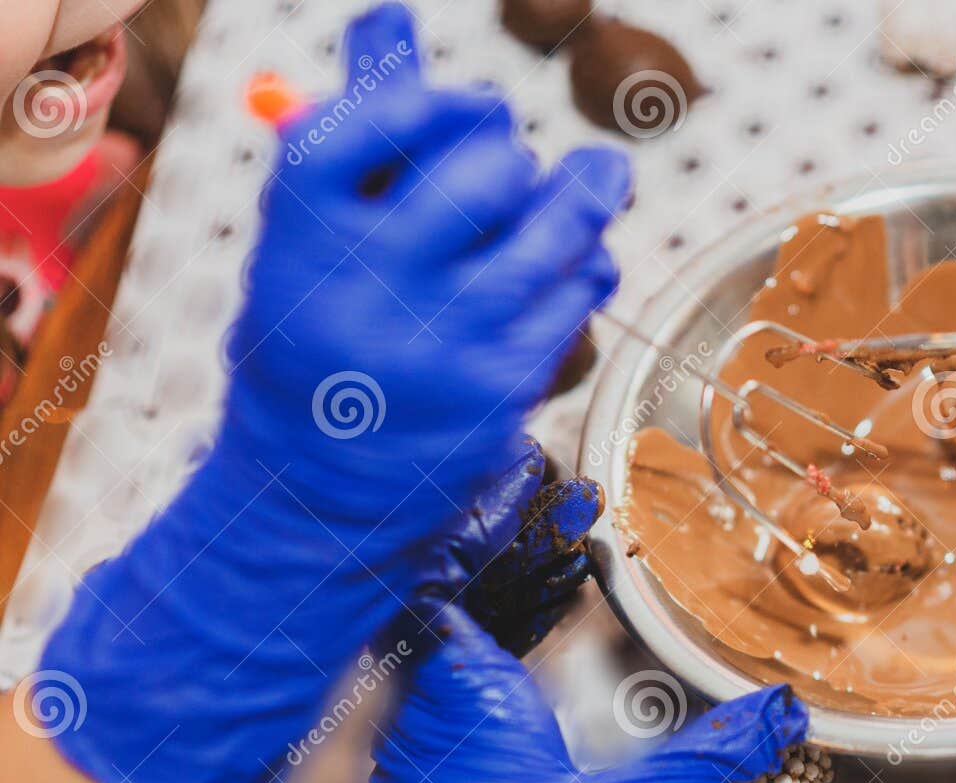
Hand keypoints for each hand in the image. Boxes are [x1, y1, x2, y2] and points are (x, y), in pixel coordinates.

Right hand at [37, 3, 627, 782]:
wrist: (319, 496)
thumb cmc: (318, 346)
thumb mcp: (312, 244)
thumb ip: (360, 135)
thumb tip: (393, 18)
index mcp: (299, 234)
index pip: (369, 123)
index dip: (432, 104)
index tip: (463, 112)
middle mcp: (369, 284)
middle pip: (485, 170)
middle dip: (512, 157)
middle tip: (516, 164)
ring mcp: (441, 341)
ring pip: (551, 231)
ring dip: (581, 199)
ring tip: (592, 184)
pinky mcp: (501, 390)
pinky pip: (573, 298)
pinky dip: (586, 271)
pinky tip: (578, 266)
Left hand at [301, 462, 806, 782]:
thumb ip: (709, 760)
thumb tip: (781, 713)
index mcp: (464, 692)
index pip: (467, 571)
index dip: (501, 522)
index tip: (540, 484)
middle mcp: (422, 709)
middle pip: (461, 597)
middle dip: (514, 554)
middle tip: (562, 517)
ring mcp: (410, 748)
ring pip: (450, 645)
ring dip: (500, 604)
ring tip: (557, 573)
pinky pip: (446, 688)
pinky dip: (487, 654)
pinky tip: (524, 663)